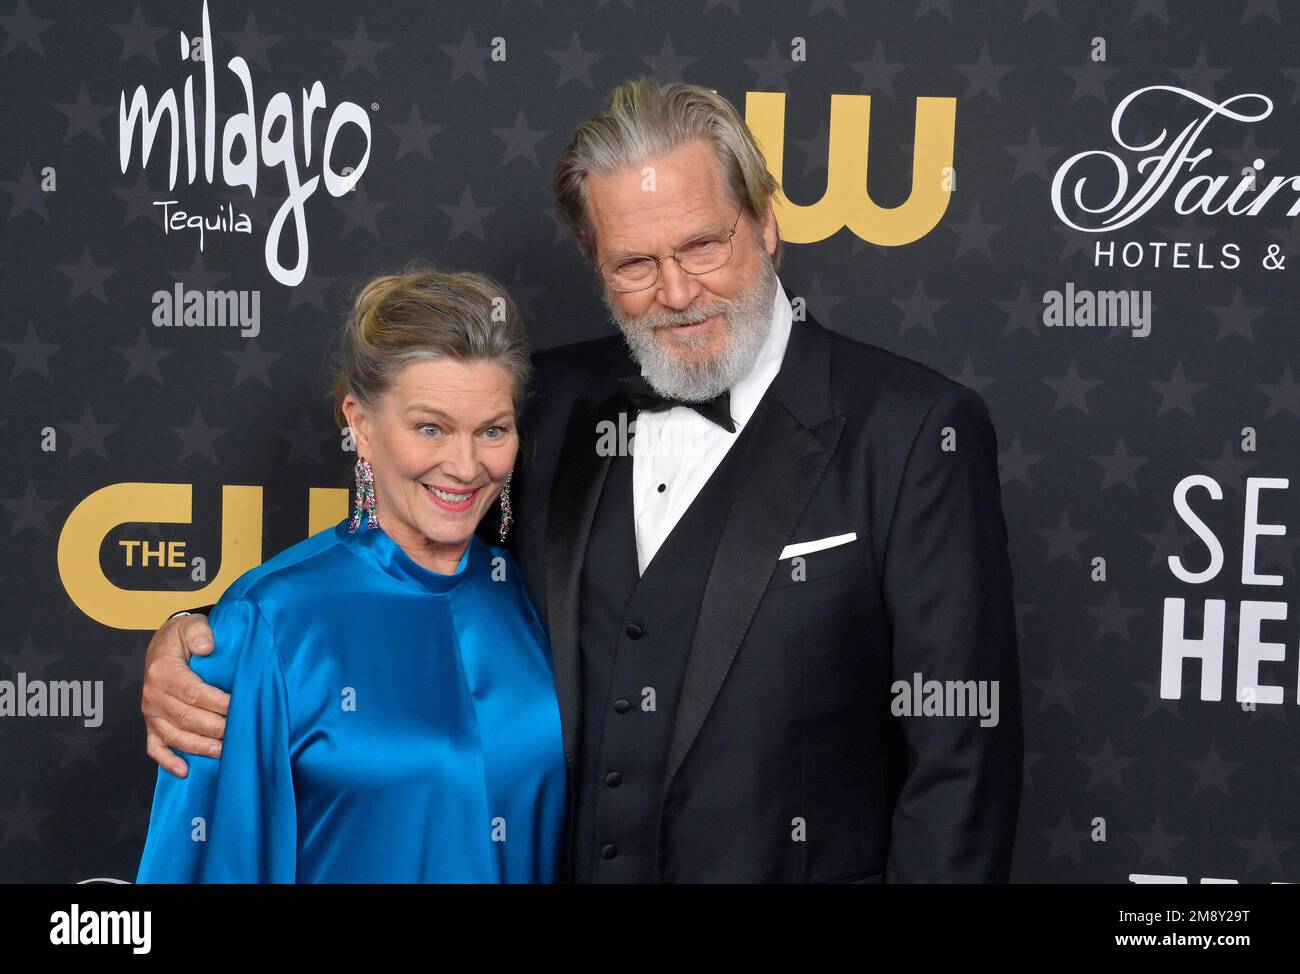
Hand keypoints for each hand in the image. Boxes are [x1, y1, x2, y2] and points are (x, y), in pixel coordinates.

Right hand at [140, 614, 229, 776]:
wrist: (163, 644)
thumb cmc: (182, 636)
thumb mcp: (191, 625)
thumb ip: (200, 632)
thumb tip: (207, 646)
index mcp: (163, 670)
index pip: (192, 692)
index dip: (217, 703)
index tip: (239, 707)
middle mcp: (153, 694)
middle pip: (185, 717)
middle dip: (214, 728)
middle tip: (238, 734)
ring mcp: (150, 712)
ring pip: (173, 735)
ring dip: (198, 747)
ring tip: (222, 752)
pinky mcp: (151, 724)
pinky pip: (154, 747)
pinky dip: (167, 761)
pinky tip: (184, 771)